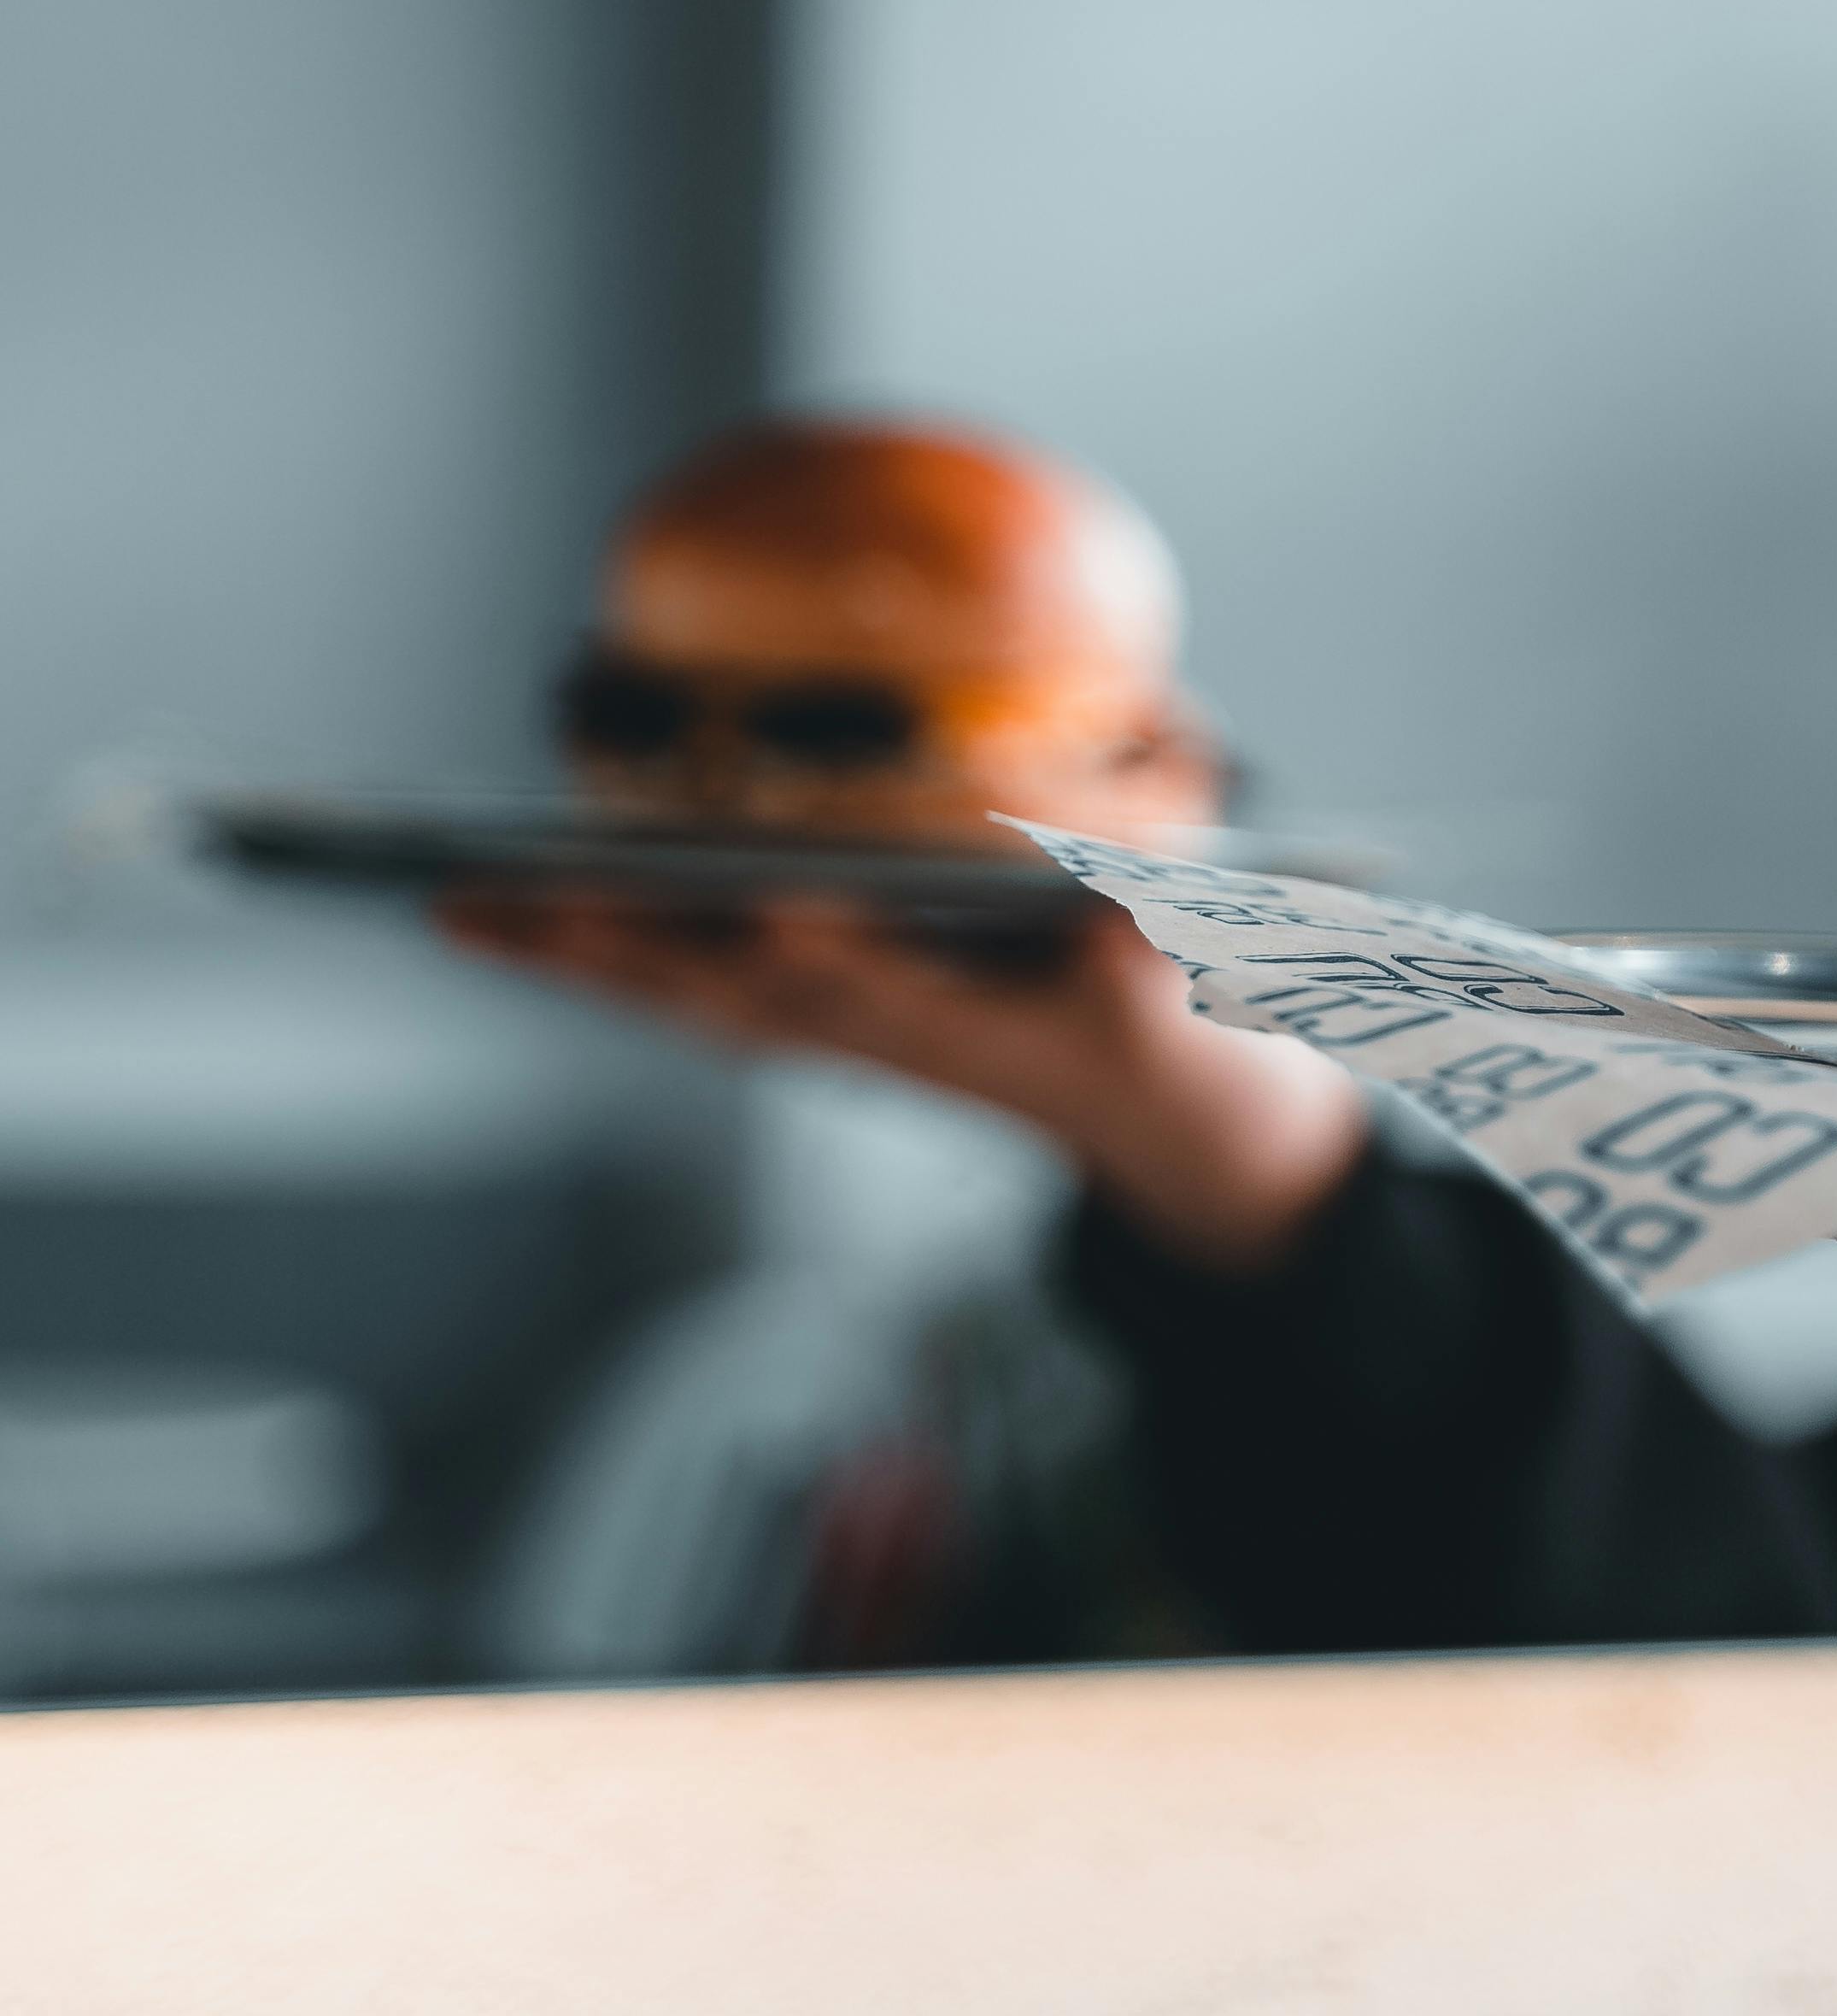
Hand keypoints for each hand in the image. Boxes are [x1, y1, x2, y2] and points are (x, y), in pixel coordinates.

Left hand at [442, 890, 1364, 1275]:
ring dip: (569, 957)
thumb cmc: (1179, 1023)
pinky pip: (682, 989)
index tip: (766, 904)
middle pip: (730, 988)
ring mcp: (838, 1034)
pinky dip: (589, 959)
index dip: (820, 950)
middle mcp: (882, 1035)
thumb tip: (1140, 901)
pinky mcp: (813, 1018)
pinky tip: (505, 917)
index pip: (881, 985)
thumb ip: (1169, 939)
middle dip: (620, 946)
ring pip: (684, 992)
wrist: (1157, 1117)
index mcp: (978, 1026)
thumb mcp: (1204, 981)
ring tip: (454, 901)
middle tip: (504, 898)